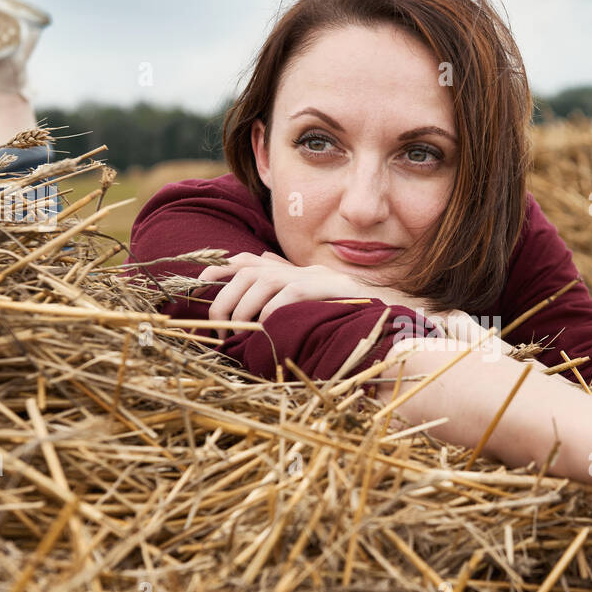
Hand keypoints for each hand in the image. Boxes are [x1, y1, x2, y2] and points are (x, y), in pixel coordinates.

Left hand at [197, 251, 397, 341]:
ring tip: (235, 330)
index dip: (221, 268)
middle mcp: (301, 270)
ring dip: (242, 307)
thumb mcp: (316, 305)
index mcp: (296, 273)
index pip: (250, 261)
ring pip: (262, 281)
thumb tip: (264, 284)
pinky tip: (265, 326)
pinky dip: (271, 310)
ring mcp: (315, 277)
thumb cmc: (353, 317)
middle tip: (217, 327)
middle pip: (248, 270)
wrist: (392, 315)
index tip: (199, 282)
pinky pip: (288, 293)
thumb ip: (291, 293)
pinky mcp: (326, 289)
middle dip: (224, 296)